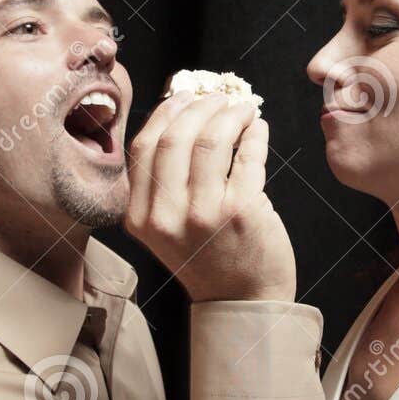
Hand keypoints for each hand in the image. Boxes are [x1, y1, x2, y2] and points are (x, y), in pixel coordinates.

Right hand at [124, 92, 296, 302]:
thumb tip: (180, 115)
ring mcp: (204, 213)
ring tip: (243, 109)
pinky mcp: (242, 211)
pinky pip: (247, 155)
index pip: (144, 147)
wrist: (243, 302)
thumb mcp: (167, 227)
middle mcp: (166, 216)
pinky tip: (258, 128)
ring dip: (231, 113)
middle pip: (176, 137)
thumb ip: (164, 182)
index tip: (184, 98)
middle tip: (219, 98)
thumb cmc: (209, 257)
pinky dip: (255, 133)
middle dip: (200, 106)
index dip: (166, 113)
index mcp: (140, 217)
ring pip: (212, 139)